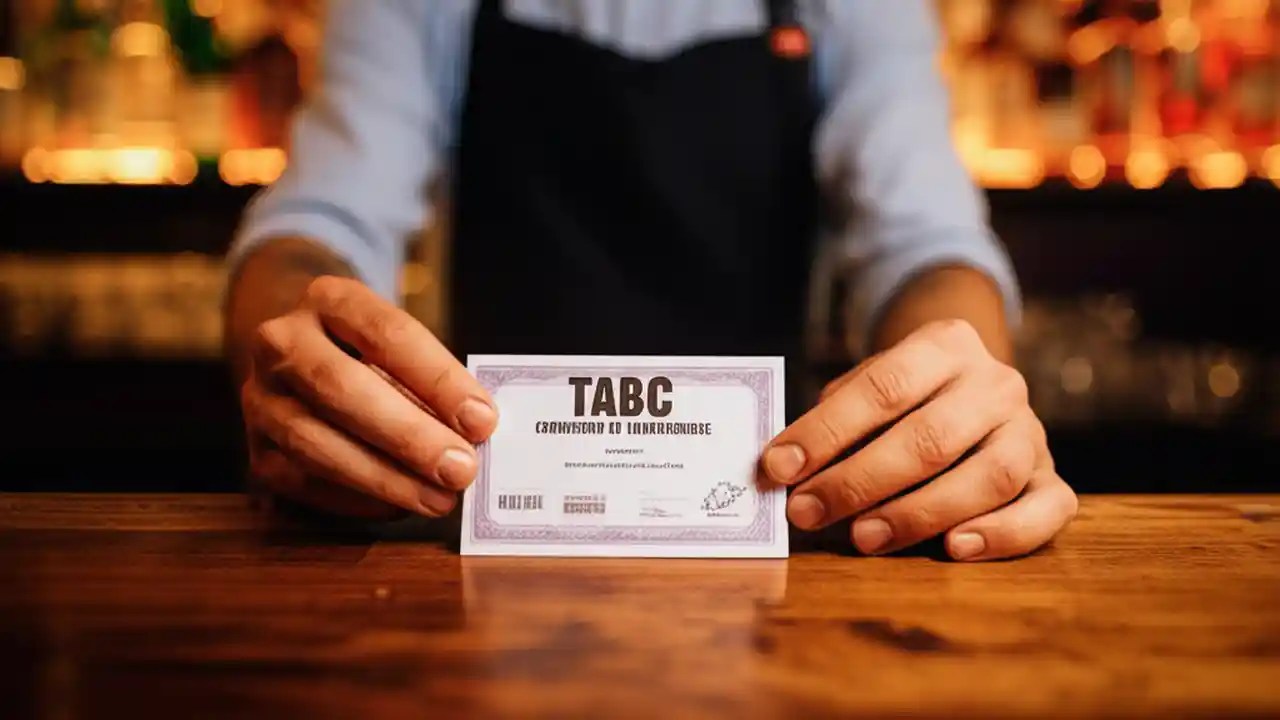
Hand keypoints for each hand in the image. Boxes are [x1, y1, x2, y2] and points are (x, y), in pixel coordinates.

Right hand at [239, 276, 498, 519]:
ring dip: (385, 478)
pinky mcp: (256, 450)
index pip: (387, 334)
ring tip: (439, 499)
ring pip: (316, 442)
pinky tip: (400, 505)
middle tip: (461, 469)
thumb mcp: (399, 346)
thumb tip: (473, 435)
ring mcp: (260, 397)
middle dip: (408, 435)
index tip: (483, 420)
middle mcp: (281, 342)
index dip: (438, 380)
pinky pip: (304, 481)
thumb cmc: (371, 355)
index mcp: (329, 299)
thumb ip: (431, 383)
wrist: (301, 357)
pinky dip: (358, 498)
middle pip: (342, 388)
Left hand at [761, 319, 1075, 560]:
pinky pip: (1045, 510)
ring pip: (989, 475)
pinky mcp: (1051, 477)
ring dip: (920, 513)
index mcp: (946, 345)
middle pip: (931, 437)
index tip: (779, 467)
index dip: (827, 431)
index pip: (883, 387)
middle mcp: (996, 383)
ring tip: (864, 538)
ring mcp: (1031, 430)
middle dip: (859, 481)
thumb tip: (782, 469)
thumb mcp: (867, 387)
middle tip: (808, 512)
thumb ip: (833, 421)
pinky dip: (1004, 534)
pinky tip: (955, 548)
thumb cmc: (902, 399)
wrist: (971, 386)